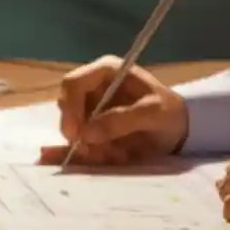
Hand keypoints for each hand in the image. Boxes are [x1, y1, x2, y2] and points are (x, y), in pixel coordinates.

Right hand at [39, 55, 188, 165]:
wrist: (180, 130)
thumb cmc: (169, 113)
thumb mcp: (153, 113)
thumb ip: (121, 120)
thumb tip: (86, 134)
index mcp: (106, 72)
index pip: (73, 83)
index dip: (70, 108)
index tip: (76, 134)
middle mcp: (93, 88)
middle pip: (67, 108)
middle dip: (80, 133)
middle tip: (98, 152)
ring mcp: (90, 109)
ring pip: (72, 128)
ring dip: (87, 147)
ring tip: (115, 155)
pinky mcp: (91, 129)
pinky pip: (73, 141)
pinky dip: (70, 152)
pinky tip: (49, 157)